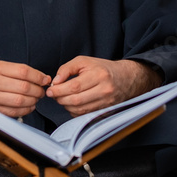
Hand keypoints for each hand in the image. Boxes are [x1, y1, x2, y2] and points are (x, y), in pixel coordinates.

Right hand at [0, 60, 50, 117]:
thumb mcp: (0, 66)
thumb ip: (20, 71)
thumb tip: (43, 78)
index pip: (23, 71)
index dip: (38, 76)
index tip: (45, 79)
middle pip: (24, 87)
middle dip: (38, 90)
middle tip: (42, 91)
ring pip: (20, 100)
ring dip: (33, 101)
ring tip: (36, 98)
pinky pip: (14, 112)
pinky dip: (26, 110)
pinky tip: (29, 106)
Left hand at [46, 57, 161, 116]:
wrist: (125, 78)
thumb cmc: (102, 68)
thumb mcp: (84, 61)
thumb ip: (67, 69)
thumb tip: (55, 81)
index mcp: (99, 75)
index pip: (74, 87)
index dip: (59, 90)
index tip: (51, 90)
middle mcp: (104, 90)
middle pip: (76, 100)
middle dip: (60, 99)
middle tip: (54, 95)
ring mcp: (106, 103)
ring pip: (79, 110)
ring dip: (66, 106)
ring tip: (62, 98)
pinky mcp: (105, 111)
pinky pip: (84, 115)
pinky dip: (74, 111)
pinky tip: (73, 103)